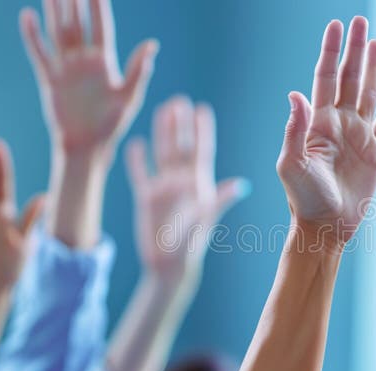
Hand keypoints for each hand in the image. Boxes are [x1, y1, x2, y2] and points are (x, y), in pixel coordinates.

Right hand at [20, 0, 158, 158]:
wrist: (86, 145)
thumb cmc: (111, 124)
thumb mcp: (129, 97)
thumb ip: (138, 71)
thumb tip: (152, 45)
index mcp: (105, 62)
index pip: (101, 26)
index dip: (98, 6)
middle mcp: (84, 60)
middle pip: (77, 23)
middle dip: (74, 1)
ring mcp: (66, 67)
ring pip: (58, 32)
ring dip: (54, 11)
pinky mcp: (50, 78)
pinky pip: (39, 53)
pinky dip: (32, 36)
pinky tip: (28, 16)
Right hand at [126, 96, 248, 278]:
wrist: (170, 264)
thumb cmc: (192, 242)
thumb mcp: (206, 217)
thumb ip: (220, 199)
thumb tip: (240, 185)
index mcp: (199, 184)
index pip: (201, 150)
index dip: (201, 131)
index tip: (202, 109)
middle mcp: (182, 182)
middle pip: (180, 147)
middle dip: (180, 125)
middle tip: (179, 101)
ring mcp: (164, 189)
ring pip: (162, 154)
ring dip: (162, 133)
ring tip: (162, 111)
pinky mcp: (146, 198)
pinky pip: (140, 173)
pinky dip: (138, 159)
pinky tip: (135, 143)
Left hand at [277, 17, 375, 246]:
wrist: (326, 226)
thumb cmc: (304, 198)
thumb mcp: (292, 164)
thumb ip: (295, 130)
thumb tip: (294, 95)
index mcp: (320, 123)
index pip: (326, 78)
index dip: (331, 51)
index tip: (336, 25)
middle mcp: (340, 124)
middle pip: (350, 77)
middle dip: (355, 49)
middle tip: (360, 21)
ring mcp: (359, 137)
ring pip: (369, 93)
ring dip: (373, 67)